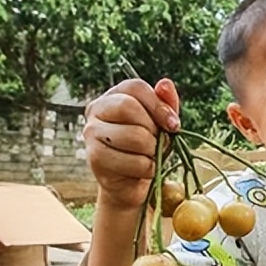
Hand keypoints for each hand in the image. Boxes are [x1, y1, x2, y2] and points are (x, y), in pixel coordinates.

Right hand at [83, 78, 180, 210]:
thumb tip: (165, 83)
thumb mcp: (160, 123)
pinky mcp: (94, 157)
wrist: (131, 182)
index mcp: (114, 95)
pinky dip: (146, 168)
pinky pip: (132, 161)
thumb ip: (165, 103)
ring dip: (152, 150)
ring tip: (151, 156)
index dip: (158, 105)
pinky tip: (143, 169)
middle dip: (153, 129)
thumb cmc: (146, 147)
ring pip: (133, 135)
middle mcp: (97, 109)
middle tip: (159, 143)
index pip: (135, 87)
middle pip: (128, 107)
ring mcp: (91, 133)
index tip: (174, 125)